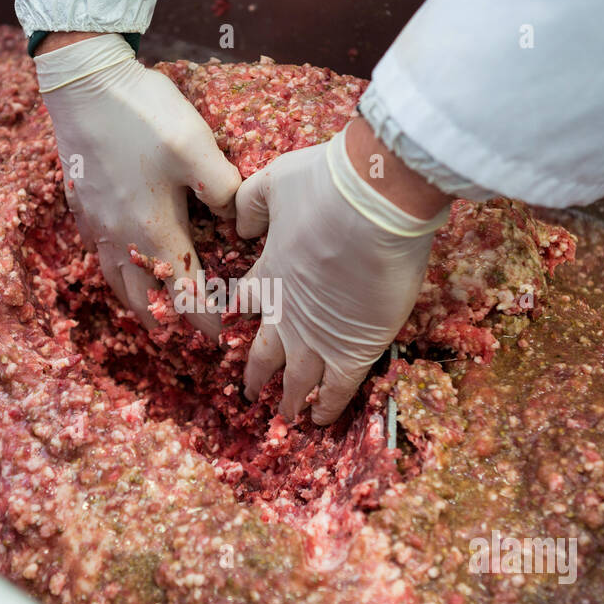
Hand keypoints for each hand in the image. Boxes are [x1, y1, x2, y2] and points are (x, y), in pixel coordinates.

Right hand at [34, 32, 241, 337]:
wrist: (83, 83)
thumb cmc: (143, 114)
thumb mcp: (197, 146)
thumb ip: (224, 188)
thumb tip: (233, 218)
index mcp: (153, 231)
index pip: (185, 294)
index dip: (206, 320)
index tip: (225, 338)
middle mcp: (120, 239)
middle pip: (145, 301)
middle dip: (171, 323)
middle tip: (193, 335)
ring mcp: (96, 227)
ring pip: (118, 285)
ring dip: (141, 305)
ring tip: (159, 315)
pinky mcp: (82, 210)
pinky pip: (102, 261)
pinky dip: (120, 278)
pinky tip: (128, 267)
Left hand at [234, 119, 450, 424]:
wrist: (373, 200)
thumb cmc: (326, 184)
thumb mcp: (273, 181)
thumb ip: (250, 204)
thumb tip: (239, 227)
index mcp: (268, 273)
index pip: (242, 306)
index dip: (236, 321)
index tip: (230, 334)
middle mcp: (286, 313)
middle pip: (264, 353)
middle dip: (255, 375)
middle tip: (249, 394)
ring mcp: (317, 337)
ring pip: (296, 381)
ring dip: (288, 401)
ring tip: (283, 419)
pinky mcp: (353, 350)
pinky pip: (336, 390)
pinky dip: (327, 408)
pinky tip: (320, 422)